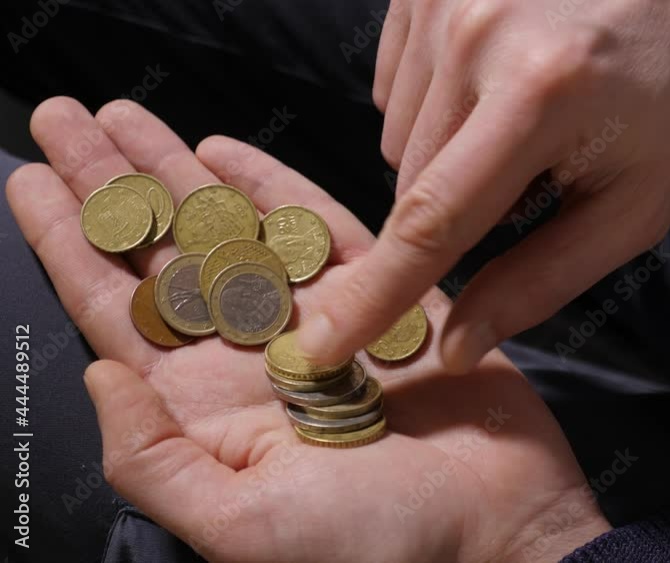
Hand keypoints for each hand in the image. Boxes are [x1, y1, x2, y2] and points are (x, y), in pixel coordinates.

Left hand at [6, 98, 609, 561]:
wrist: (496, 534)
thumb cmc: (375, 549)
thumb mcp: (239, 527)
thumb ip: (154, 458)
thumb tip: (100, 370)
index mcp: (208, 408)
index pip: (117, 311)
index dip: (70, 242)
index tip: (31, 179)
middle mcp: (254, 354)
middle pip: (165, 254)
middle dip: (115, 187)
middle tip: (71, 121)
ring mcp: (319, 319)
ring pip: (231, 229)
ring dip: (179, 174)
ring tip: (127, 120)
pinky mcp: (384, 296)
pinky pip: (319, 229)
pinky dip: (274, 188)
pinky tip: (226, 154)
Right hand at [296, 0, 669, 372]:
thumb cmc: (663, 93)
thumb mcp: (634, 199)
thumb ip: (545, 277)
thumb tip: (456, 344)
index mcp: (540, 95)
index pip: (434, 219)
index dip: (375, 294)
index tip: (318, 348)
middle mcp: (475, 36)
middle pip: (411, 187)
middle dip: (457, 208)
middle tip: (533, 167)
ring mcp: (440, 1)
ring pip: (397, 142)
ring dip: (447, 154)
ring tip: (519, 111)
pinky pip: (392, 89)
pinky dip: (435, 105)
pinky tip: (491, 77)